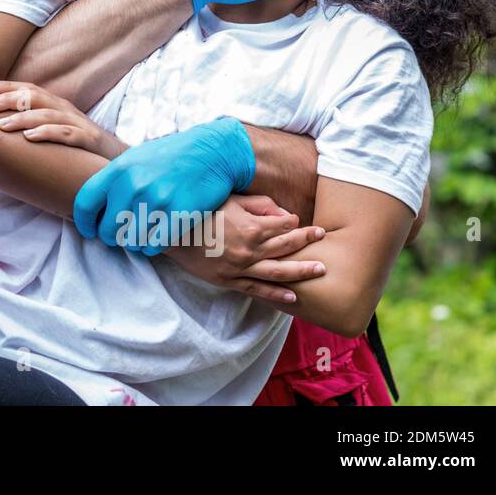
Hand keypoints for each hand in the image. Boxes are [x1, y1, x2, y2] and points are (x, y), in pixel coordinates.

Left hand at [0, 80, 126, 158]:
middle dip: (9, 99)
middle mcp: (67, 111)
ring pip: (48, 115)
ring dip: (23, 117)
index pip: (31, 90)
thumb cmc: (82, 149)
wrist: (120, 163)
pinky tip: (29, 137)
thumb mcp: (58, 133)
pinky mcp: (89, 141)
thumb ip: (37, 126)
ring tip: (1, 124)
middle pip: (36, 98)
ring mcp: (79, 124)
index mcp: (58, 107)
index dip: (10, 86)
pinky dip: (48, 133)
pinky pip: (67, 134)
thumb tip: (4, 127)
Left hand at [73, 117, 256, 253]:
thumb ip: (115, 180)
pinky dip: (153, 247)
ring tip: (142, 236)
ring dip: (135, 244)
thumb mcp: (136, 158)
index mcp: (119, 169)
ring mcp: (157, 200)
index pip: (85, 203)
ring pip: (131, 241)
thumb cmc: (170, 157)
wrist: (212, 151)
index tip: (90, 232)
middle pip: (108, 230)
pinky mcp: (179, 214)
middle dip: (113, 237)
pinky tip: (158, 238)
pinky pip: (154, 245)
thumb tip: (94, 208)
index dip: (84, 223)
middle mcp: (134, 185)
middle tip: (123, 235)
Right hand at [164, 195, 326, 305]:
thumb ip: (259, 204)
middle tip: (323, 236)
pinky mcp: (230, 280)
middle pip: (287, 247)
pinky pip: (257, 289)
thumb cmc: (201, 211)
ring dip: (302, 271)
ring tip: (320, 269)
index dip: (294, 222)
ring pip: (279, 272)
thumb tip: (282, 214)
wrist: (172, 233)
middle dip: (307, 241)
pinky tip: (292, 296)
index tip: (300, 221)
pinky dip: (276, 294)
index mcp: (251, 227)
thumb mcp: (230, 200)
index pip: (283, 225)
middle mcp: (250, 250)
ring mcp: (241, 267)